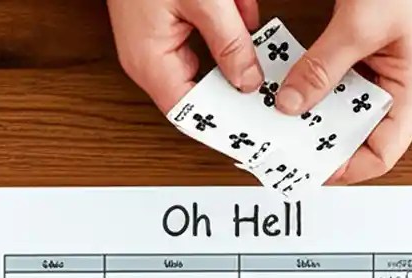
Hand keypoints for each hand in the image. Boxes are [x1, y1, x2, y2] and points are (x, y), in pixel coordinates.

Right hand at [108, 0, 262, 113]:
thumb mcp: (205, 1)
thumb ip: (230, 44)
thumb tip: (248, 81)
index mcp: (150, 62)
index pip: (188, 113)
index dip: (220, 123)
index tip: (250, 129)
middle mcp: (149, 58)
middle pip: (204, 83)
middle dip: (235, 59)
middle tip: (262, 56)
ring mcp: (156, 40)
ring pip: (210, 52)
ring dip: (233, 28)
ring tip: (233, 2)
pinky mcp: (166, 23)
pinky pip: (205, 30)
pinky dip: (224, 13)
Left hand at [274, 0, 411, 183]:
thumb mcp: (360, 27)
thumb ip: (322, 68)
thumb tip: (290, 105)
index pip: (380, 155)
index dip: (343, 169)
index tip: (305, 169)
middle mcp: (398, 87)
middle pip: (355, 135)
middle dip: (318, 142)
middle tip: (280, 144)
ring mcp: (382, 71)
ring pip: (341, 109)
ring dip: (311, 114)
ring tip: (276, 118)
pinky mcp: (366, 52)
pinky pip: (336, 82)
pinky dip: (312, 86)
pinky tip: (287, 87)